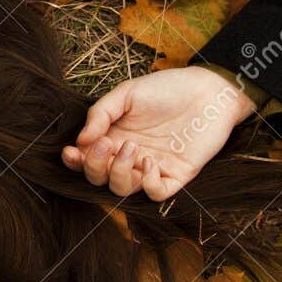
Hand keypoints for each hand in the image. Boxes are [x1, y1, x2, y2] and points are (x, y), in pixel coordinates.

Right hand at [61, 67, 255, 199]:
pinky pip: (156, 193)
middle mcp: (128, 156)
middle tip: (104, 144)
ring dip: (119, 172)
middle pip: (100, 178)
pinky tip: (151, 161)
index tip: (72, 151)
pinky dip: (148, 184)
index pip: (85, 159)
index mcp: (112, 137)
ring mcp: (151, 167)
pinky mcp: (176, 175)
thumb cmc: (167, 88)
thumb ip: (100, 114)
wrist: (209, 91)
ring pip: (123, 189)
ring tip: (131, 146)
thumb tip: (80, 140)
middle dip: (95, 166)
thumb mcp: (126, 93)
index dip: (75, 161)